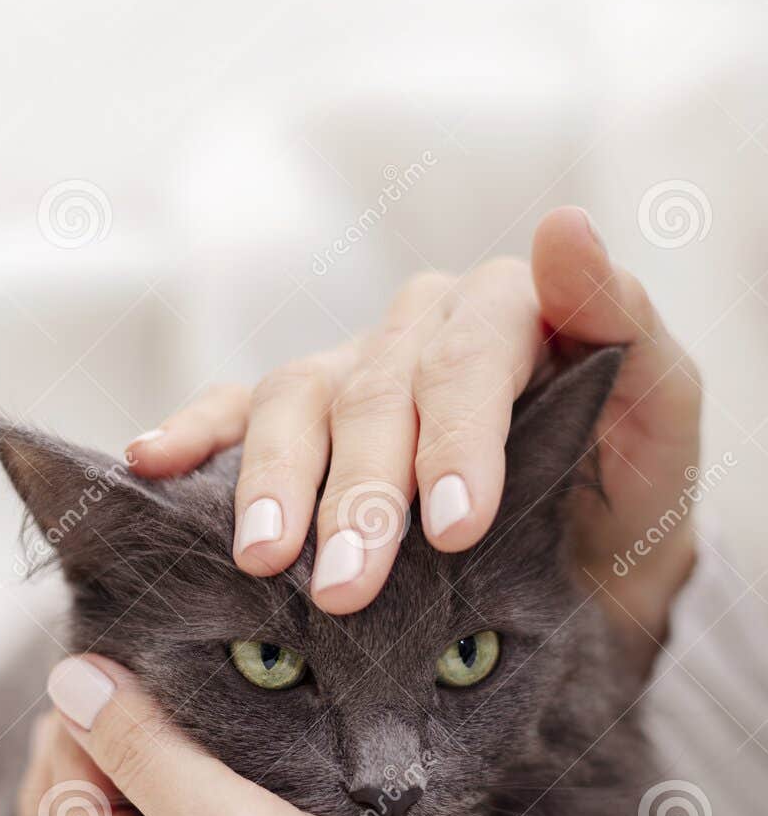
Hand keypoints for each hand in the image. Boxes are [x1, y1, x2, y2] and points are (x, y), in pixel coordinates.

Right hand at [127, 206, 700, 664]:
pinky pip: (235, 410)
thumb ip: (626, 326)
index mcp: (509, 314)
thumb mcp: (662, 421)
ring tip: (263, 560)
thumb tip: (562, 226)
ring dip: (275, 482)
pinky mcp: (299, 418)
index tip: (456, 525)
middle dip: (361, 495)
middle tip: (347, 588)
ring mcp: (349, 370)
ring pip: (298, 401)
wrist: (583, 581)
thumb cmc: (626, 501)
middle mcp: (418, 331)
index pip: (470, 358)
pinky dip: (193, 431)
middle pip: (375, 392)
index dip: (458, 437)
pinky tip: (152, 460)